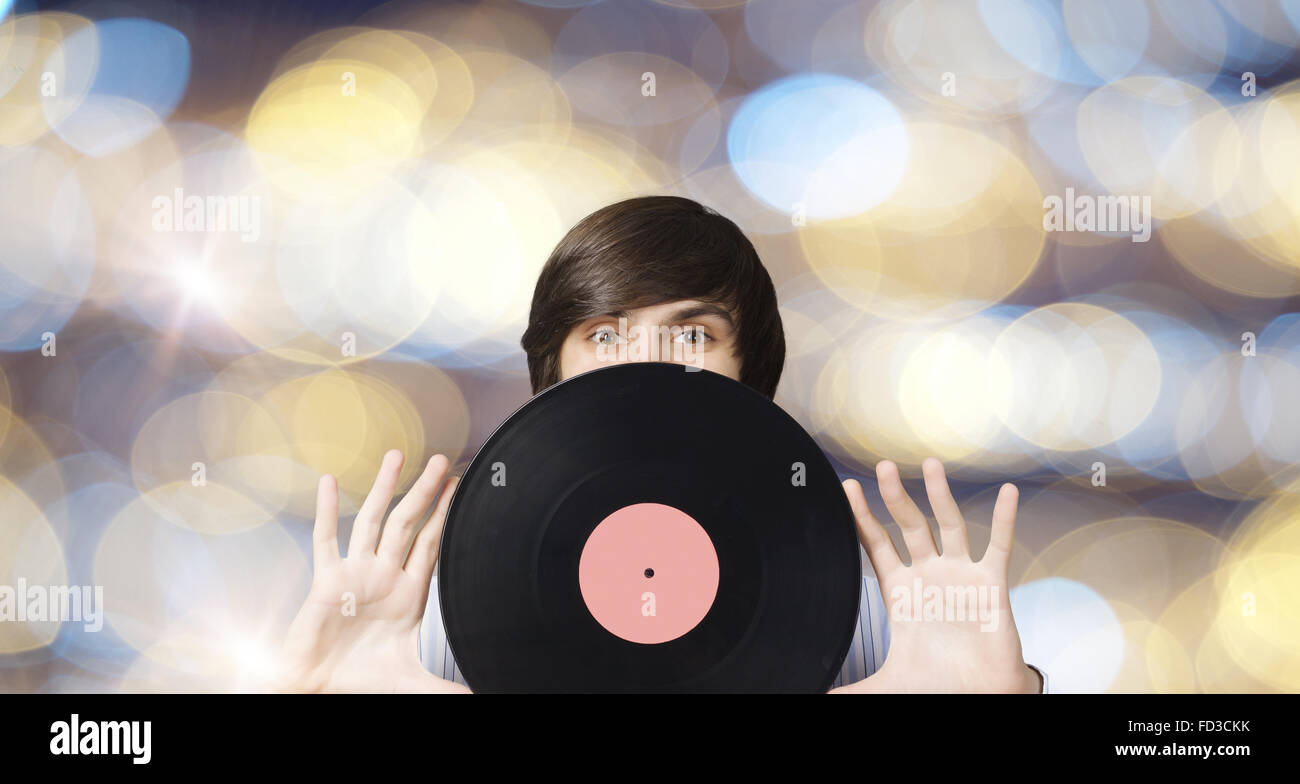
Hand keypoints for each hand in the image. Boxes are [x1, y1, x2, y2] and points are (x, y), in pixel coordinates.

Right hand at [274, 449, 470, 692]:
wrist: (318, 685)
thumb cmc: (361, 679)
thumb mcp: (411, 682)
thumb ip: (444, 691)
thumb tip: (479, 699)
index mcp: (407, 593)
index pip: (431, 545)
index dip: (444, 516)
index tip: (458, 486)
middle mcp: (383, 575)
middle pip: (409, 524)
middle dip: (424, 493)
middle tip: (442, 459)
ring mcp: (354, 573)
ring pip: (373, 522)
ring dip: (385, 489)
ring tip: (398, 455)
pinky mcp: (326, 580)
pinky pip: (327, 539)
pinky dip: (328, 510)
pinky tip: (331, 482)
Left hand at [830, 458, 1040, 693]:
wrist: (977, 696)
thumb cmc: (936, 683)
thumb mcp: (888, 684)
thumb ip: (855, 692)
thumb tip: (820, 702)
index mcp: (901, 591)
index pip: (876, 544)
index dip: (862, 517)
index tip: (848, 487)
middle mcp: (929, 575)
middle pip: (910, 526)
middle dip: (897, 497)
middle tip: (883, 466)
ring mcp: (960, 575)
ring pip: (949, 525)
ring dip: (941, 495)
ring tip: (930, 463)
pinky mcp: (992, 584)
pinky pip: (999, 546)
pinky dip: (1004, 519)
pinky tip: (1008, 492)